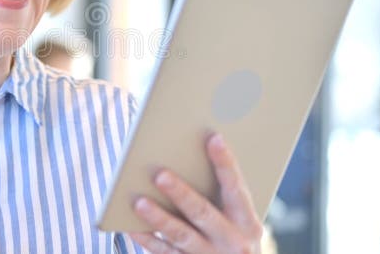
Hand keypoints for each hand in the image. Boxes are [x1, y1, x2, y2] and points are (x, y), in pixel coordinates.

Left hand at [128, 134, 262, 253]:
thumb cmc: (233, 237)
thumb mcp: (239, 221)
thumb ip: (221, 196)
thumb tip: (187, 160)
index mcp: (247, 221)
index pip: (236, 187)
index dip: (225, 163)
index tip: (213, 138)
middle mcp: (233, 241)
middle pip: (203, 212)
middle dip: (181, 193)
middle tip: (160, 174)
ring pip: (181, 235)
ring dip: (158, 218)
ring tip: (138, 201)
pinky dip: (148, 241)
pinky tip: (132, 228)